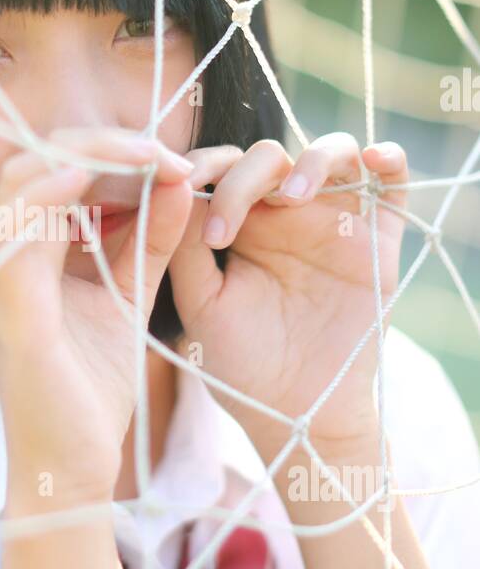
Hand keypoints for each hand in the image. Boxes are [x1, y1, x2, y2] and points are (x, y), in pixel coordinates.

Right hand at [0, 127, 194, 506]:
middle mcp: (10, 253)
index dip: (115, 151)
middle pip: (38, 158)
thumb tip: (180, 179)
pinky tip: (94, 181)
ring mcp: (3, 276)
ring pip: (22, 179)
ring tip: (144, 156)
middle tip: (165, 153)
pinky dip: (50, 193)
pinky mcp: (9, 306)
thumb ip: (152, 241)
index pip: (60, 168)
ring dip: (86, 155)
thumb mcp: (131, 297)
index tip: (174, 160)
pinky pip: (16, 229)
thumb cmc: (92, 386)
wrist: (74, 464)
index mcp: (36, 248)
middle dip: (104, 143)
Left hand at [166, 134, 407, 454]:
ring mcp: (334, 223)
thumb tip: (175, 188)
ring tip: (293, 195)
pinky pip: (393, 185)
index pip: (222, 167)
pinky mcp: (378, 242)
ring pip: (333, 153)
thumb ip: (184, 249)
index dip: (201, 167)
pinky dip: (388, 159)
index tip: (180, 194)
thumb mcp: (200, 305)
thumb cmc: (240, 364)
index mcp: (240, 223)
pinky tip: (371, 159)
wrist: (295, 414)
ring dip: (312, 159)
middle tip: (223, 230)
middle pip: (269, 157)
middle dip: (242, 177)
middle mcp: (286, 215)